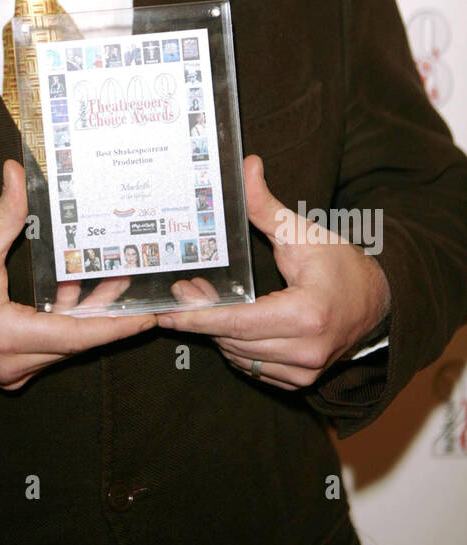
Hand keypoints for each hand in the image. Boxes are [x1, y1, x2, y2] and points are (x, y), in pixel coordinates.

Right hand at [0, 159, 156, 389]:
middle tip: (138, 284)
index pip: (77, 336)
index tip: (150, 318)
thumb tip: (18, 172)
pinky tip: (72, 292)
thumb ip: (4, 215)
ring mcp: (12, 370)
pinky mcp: (8, 368)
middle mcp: (16, 362)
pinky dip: (62, 322)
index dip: (117, 325)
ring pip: (64, 345)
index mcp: (8, 335)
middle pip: (77, 342)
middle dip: (109, 313)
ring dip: (86, 315)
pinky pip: (47, 347)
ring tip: (111, 279)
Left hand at [157, 156, 391, 390]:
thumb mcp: (302, 232)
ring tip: (200, 299)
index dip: (199, 317)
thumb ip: (266, 206)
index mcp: (307, 315)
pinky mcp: (301, 378)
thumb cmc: (341, 264)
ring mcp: (305, 370)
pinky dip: (236, 345)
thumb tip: (247, 166)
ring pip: (240, 356)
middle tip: (180, 293)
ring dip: (216, 331)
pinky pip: (253, 365)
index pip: (239, 322)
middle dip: (201, 318)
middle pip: (234, 340)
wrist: (377, 300)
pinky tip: (225, 320)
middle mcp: (307, 350)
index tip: (167, 312)